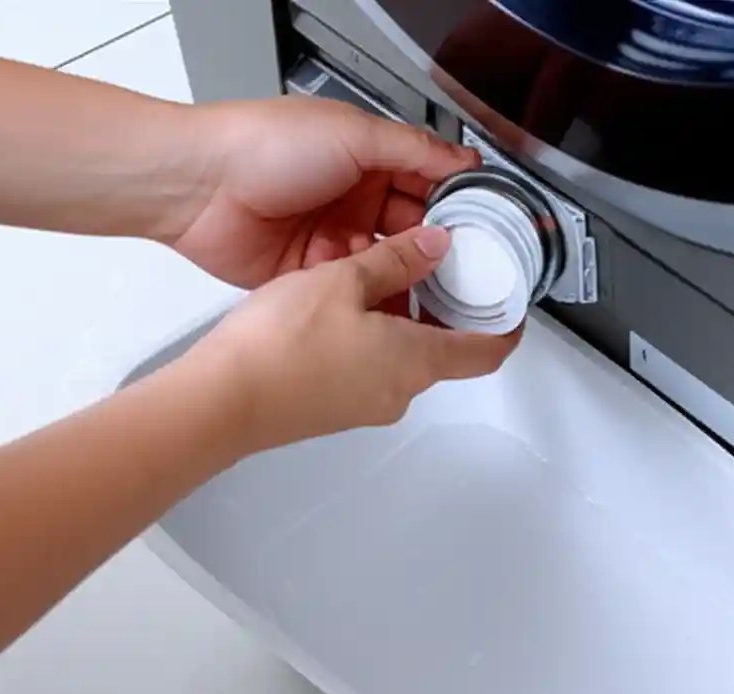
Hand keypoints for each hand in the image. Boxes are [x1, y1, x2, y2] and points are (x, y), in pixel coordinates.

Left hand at [169, 96, 479, 287]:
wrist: (195, 185)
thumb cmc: (260, 144)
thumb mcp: (353, 133)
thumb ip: (413, 150)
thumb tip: (462, 159)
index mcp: (366, 158)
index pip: (427, 183)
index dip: (457, 204)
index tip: (487, 226)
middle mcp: (351, 198)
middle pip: (412, 230)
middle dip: (439, 248)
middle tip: (469, 269)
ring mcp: (330, 237)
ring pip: (386, 264)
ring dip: (410, 276)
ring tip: (440, 294)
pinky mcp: (308, 273)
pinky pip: (352, 291)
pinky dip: (374, 299)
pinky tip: (397, 308)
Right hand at [181, 225, 520, 452]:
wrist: (221, 401)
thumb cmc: (280, 347)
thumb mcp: (344, 281)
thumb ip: (396, 261)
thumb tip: (434, 247)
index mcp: (417, 360)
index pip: (487, 351)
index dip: (507, 328)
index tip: (512, 306)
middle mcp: (398, 390)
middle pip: (442, 349)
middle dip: (442, 307)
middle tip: (437, 268)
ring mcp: (364, 404)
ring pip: (400, 355)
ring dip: (398, 317)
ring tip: (374, 273)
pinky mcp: (332, 407)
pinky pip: (366, 367)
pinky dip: (367, 335)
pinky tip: (336, 305)